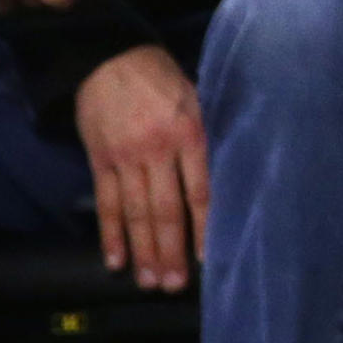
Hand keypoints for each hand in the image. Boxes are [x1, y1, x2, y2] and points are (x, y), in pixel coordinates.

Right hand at [73, 43, 202, 290]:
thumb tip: (243, 172)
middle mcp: (157, 150)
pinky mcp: (100, 160)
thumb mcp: (202, 98)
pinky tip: (115, 260)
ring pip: (135, 213)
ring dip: (143, 251)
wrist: (109, 57)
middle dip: (172, 250)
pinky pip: (106, 203)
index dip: (207, 228)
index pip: (201, 191)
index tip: (213, 258)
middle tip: (177, 285)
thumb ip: (215, 135)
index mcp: (190, 134)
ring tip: (151, 281)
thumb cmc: (166, 80)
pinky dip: (110, 234)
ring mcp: (125, 157)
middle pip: (165, 210)